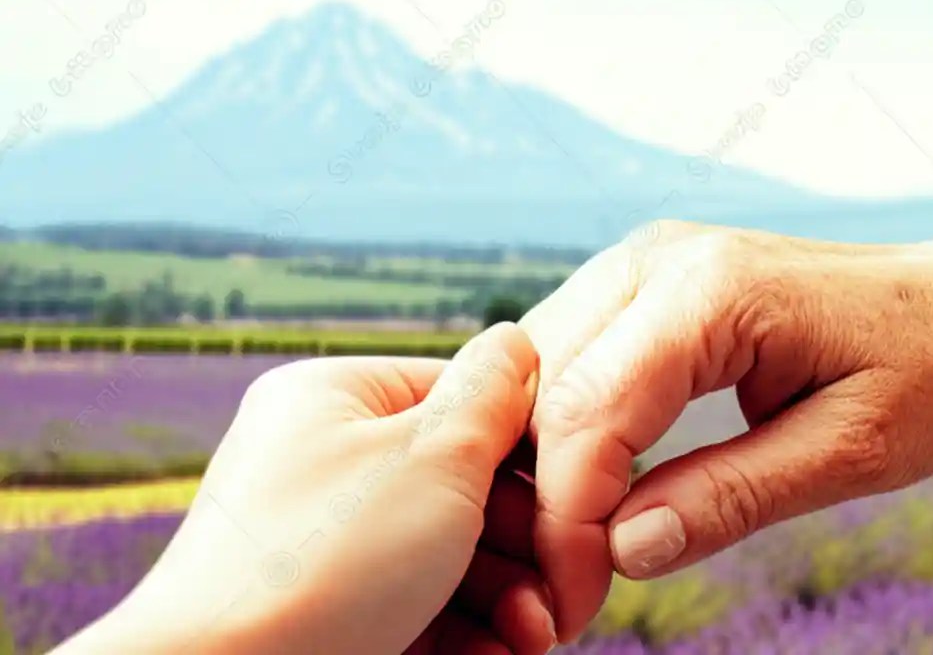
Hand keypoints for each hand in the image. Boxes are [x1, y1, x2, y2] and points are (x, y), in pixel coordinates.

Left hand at [58, 323, 556, 654]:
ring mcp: (328, 545)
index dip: (528, 452)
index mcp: (338, 400)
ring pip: (453, 557)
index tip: (569, 503)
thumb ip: (490, 393)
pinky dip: (470, 634)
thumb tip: (517, 346)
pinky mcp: (334, 615)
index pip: (465, 398)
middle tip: (561, 595)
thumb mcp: (432, 456)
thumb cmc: (322, 564)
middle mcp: (328, 464)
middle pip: (466, 487)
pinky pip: (422, 608)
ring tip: (532, 638)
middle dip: (524, 547)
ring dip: (510, 599)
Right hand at [521, 221, 932, 639]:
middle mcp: (662, 257)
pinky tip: (602, 482)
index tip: (581, 598)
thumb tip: (623, 549)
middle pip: (541, 387)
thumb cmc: (932, 370)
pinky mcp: (646, 281)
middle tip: (578, 585)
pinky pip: (568, 355)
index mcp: (716, 290)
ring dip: (545, 459)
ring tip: (587, 542)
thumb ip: (735, 496)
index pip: (587, 410)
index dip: (567, 518)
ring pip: (538, 370)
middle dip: (543, 496)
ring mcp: (648, 260)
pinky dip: (566, 425)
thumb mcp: (853, 451)